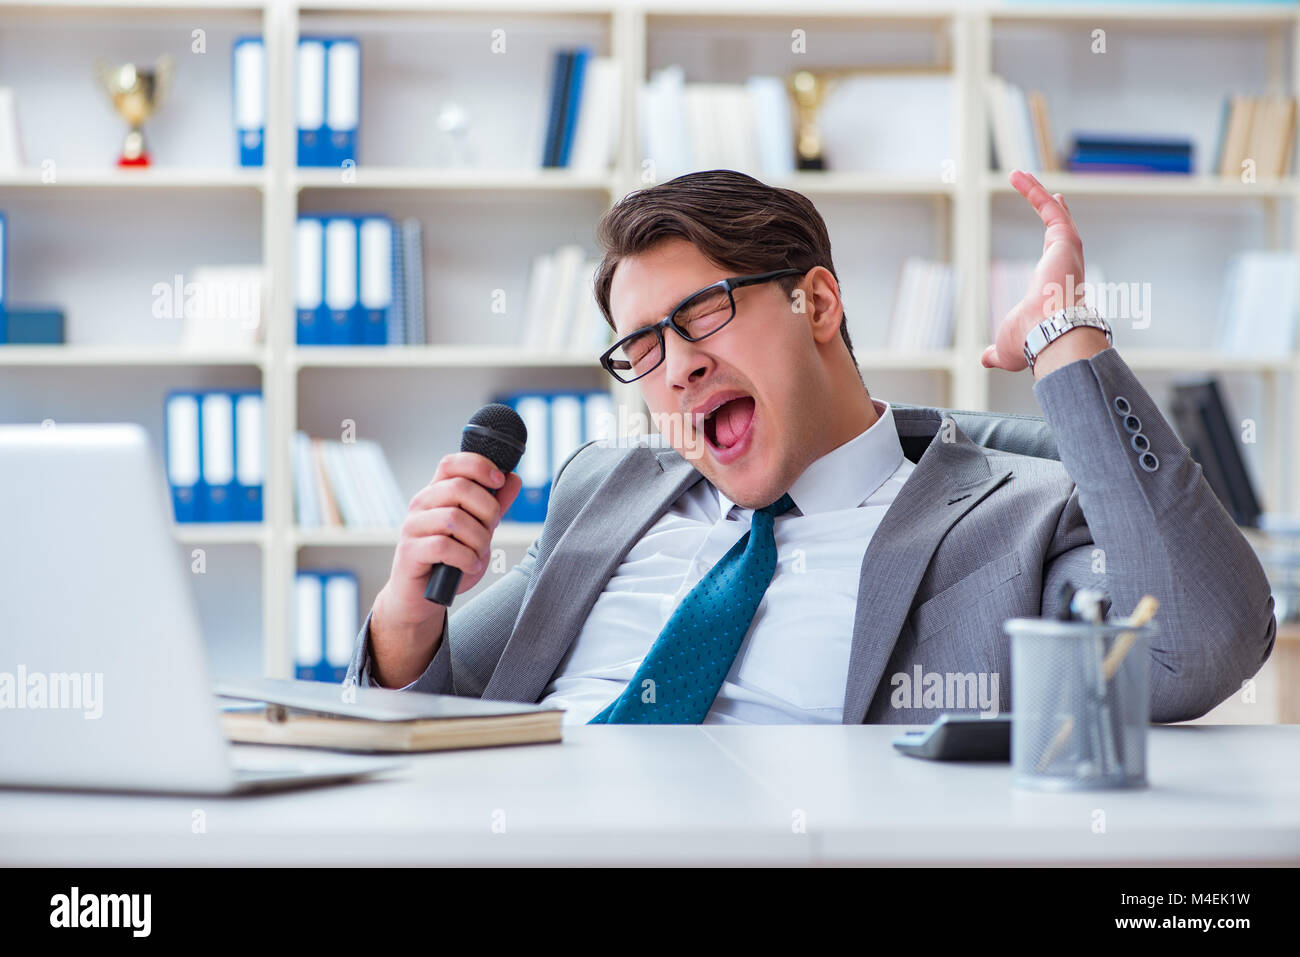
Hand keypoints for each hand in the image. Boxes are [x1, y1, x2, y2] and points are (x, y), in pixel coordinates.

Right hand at [379, 451, 523, 624]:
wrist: (421, 597)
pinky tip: (469, 566)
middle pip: (459, 488)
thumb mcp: (477, 530)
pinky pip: (444, 546)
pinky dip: (466, 558)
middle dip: (487, 510)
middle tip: (491, 530)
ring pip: (453, 518)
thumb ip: (494, 505)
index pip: (451, 462)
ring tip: (479, 553)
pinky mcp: (409, 552)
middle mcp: (421, 505)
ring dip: (478, 539)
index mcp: (436, 493)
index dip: (478, 466)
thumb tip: (513, 478)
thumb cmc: (449, 561)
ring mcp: (412, 527)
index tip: (499, 482)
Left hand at [981, 169, 1086, 372]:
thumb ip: (997, 351)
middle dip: (1056, 212)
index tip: (1054, 228)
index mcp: (1054, 289)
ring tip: (1019, 175)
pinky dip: (1034, 191)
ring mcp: (1067, 253)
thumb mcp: (1007, 347)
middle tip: (1053, 196)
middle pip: (1062, 233)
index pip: (1055, 261)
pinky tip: (1017, 177)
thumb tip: (985, 359)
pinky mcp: (1064, 240)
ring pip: (1055, 215)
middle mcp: (1066, 268)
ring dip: (1039, 194)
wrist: (1050, 336)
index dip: (1053, 244)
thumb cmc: (1032, 344)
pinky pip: (1049, 208)